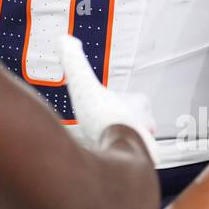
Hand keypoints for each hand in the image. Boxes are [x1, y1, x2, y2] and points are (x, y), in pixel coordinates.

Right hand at [60, 35, 155, 156]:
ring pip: (140, 145)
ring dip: (129, 146)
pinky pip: (134, 167)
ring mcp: (145, 150)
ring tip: (110, 149)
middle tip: (114, 128)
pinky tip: (109, 167)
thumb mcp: (83, 84)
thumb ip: (74, 61)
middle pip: (142, 123)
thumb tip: (63, 37)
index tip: (116, 104)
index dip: (129, 101)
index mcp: (137, 105)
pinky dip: (125, 166)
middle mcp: (145, 127)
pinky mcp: (140, 171)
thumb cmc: (103, 118)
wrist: (119, 154)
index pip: (140, 100)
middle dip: (131, 125)